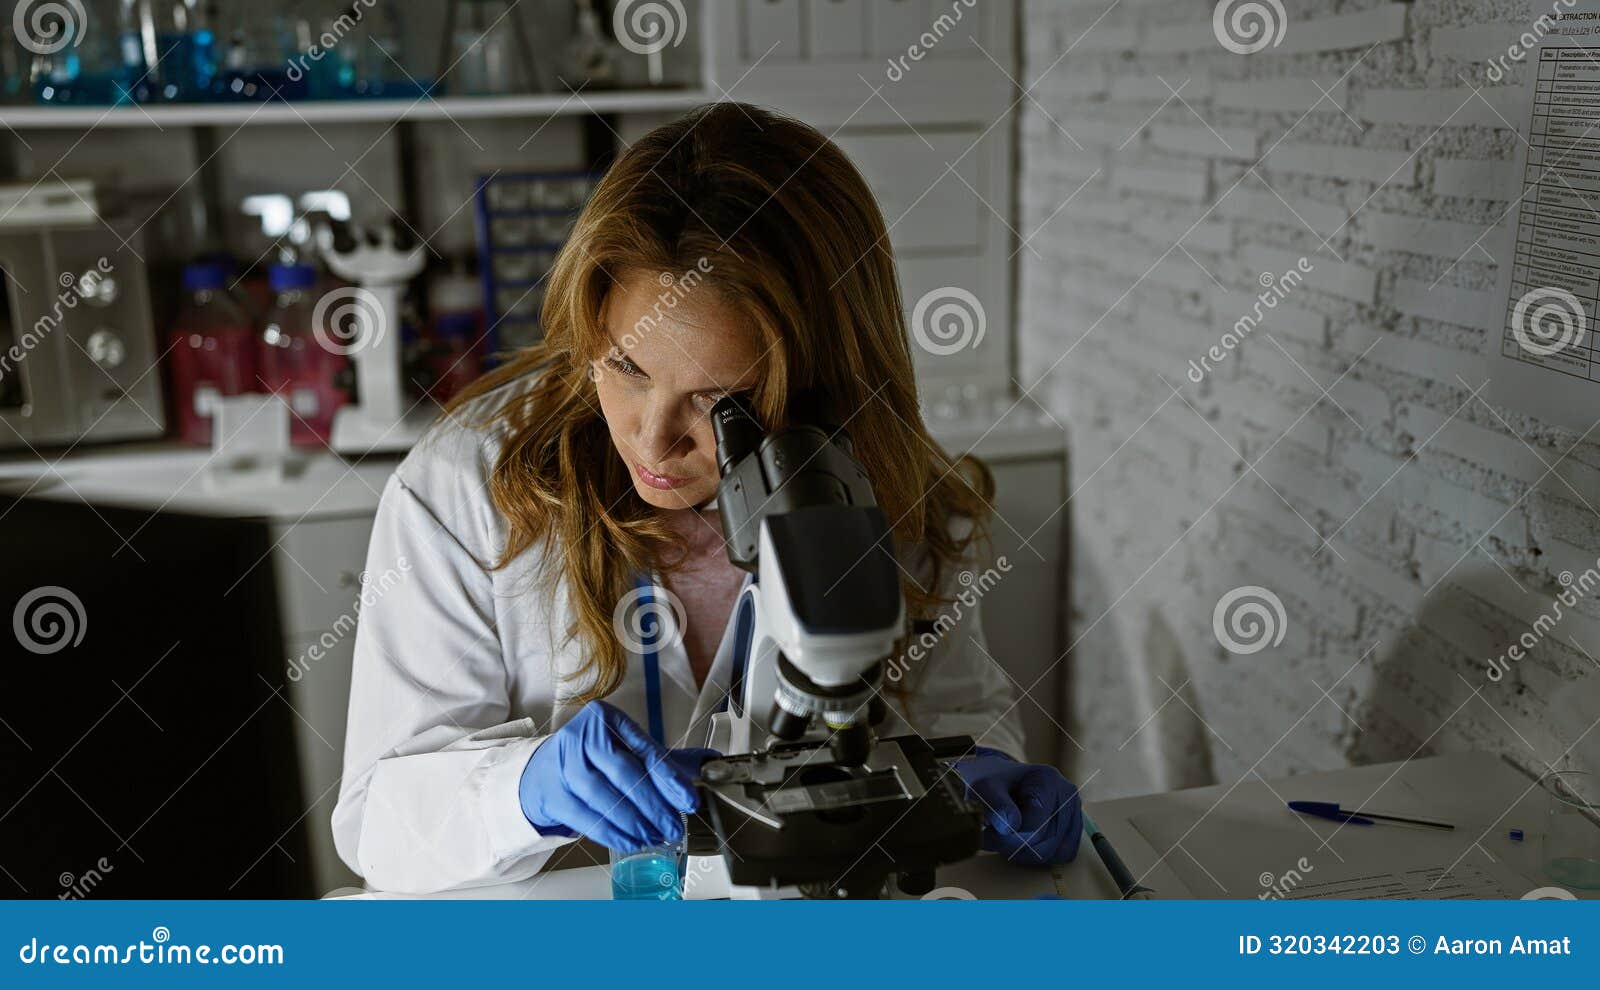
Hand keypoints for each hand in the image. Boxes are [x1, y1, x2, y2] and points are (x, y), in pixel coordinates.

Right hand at [518, 701, 701, 851]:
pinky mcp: (553, 795)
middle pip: (626, 775)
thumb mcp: (627, 748)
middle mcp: (582, 737)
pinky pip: (589, 820)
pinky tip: (630, 841)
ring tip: (655, 836)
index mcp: (606, 718)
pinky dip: (613, 834)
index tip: (690, 800)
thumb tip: (712, 763)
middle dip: (655, 806)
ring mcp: (563, 766)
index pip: (646, 750)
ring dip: (636, 823)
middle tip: (674, 826)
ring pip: (607, 799)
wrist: (540, 771)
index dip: (671, 779)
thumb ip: (667, 759)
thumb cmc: (592, 758)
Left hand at [953, 747, 1082, 866]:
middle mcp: (1067, 795)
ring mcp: (1073, 812)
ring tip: (1004, 841)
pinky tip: (1019, 844)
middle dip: (1016, 847)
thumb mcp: (982, 789)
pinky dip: (1039, 857)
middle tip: (991, 841)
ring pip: (1056, 852)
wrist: (996, 784)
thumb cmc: (990, 785)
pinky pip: (1062, 855)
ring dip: (1026, 854)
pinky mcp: (1073, 828)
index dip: (1010, 836)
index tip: (988, 832)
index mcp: (1048, 779)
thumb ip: (996, 806)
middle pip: (1048, 841)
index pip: (1036, 825)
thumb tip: (1011, 826)